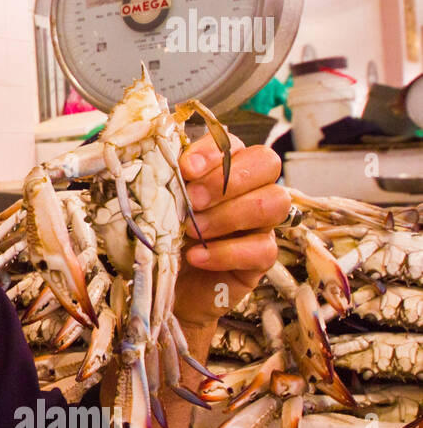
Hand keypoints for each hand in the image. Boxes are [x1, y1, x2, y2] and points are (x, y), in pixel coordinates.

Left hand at [172, 133, 288, 329]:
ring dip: (228, 215)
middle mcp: (250, 188)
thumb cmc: (162, 236)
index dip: (213, 151)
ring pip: (273, 202)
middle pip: (267, 163)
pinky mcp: (262, 257)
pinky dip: (225, 252)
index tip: (185, 168)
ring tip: (190, 231)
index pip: (234, 143)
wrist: (165, 284)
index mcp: (224, 167)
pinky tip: (196, 257)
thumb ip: (163, 181)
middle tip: (192, 201)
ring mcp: (261, 222)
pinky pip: (262, 248)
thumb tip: (154, 162)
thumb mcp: (157, 204)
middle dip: (227, 180)